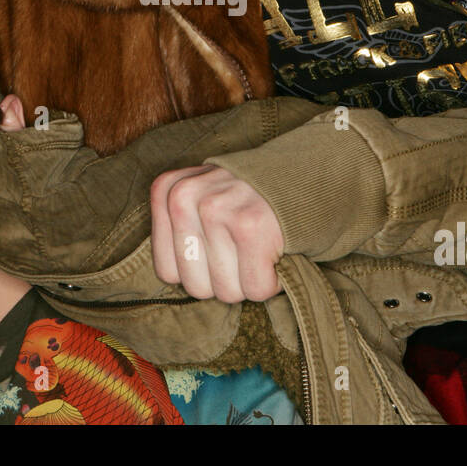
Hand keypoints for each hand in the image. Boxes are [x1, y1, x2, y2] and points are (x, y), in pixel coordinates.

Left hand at [149, 165, 283, 302]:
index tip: (219, 246)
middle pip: (197, 287)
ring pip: (228, 292)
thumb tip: (167, 291)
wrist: (299, 173)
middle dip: (225, 278)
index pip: (168, 272)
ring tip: (258, 246)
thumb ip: (178, 236)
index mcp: (167, 191)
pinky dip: (273, 280)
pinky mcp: (250, 225)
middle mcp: (184, 198)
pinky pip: (256, 288)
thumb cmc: (243, 200)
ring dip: (250, 279)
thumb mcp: (200, 201)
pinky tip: (275, 250)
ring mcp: (215, 210)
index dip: (200, 271)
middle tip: (242, 247)